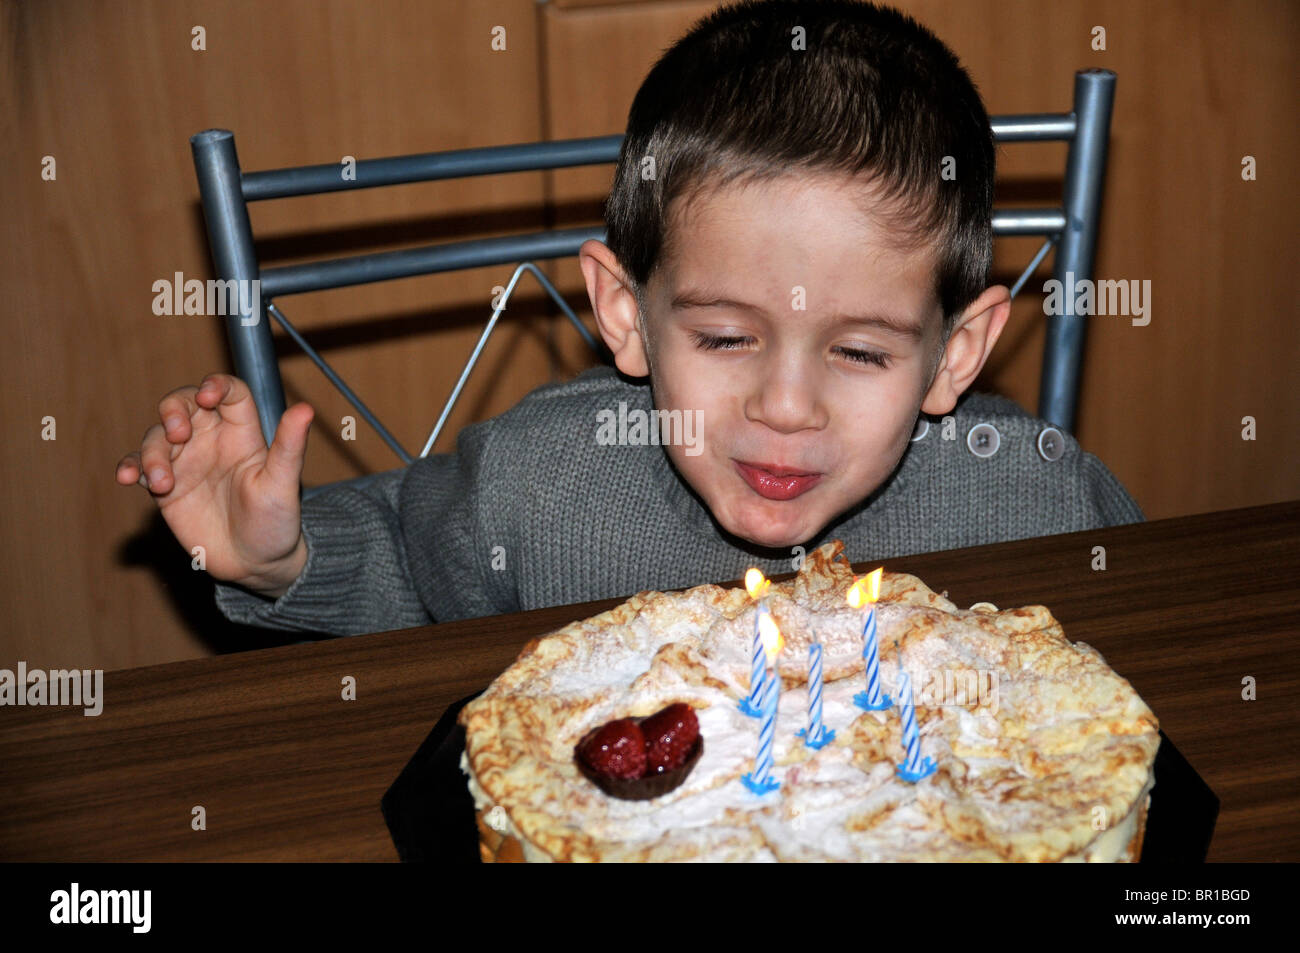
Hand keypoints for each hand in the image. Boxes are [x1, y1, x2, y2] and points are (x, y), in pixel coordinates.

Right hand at [115, 374, 312, 597]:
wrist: (254, 563)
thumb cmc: (275, 522)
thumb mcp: (282, 484)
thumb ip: (289, 447)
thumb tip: (306, 409)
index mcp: (242, 433)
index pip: (229, 393)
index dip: (217, 385)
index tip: (208, 395)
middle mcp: (211, 440)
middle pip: (185, 403)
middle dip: (174, 408)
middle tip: (178, 433)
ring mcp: (185, 461)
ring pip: (157, 436)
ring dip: (153, 452)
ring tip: (163, 483)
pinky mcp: (164, 485)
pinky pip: (139, 466)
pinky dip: (130, 466)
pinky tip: (127, 477)